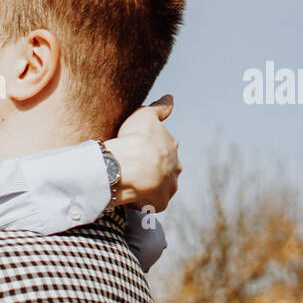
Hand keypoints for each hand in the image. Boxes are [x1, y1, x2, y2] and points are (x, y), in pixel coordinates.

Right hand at [105, 94, 180, 211]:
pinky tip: (131, 197)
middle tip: (132, 168)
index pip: (163, 148)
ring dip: (150, 186)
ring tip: (131, 184)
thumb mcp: (144, 116)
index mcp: (172, 147)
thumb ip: (159, 108)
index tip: (135, 151)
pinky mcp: (160, 204)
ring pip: (160, 186)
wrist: (127, 169)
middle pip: (164, 169)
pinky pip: (152, 204)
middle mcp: (175, 168)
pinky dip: (144, 202)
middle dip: (152, 169)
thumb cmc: (134, 140)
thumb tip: (170, 98)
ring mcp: (168, 187)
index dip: (148, 149)